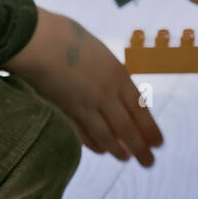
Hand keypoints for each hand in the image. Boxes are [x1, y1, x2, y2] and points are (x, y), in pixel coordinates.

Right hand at [3, 7, 162, 163]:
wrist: (39, 42)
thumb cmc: (67, 36)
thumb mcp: (99, 51)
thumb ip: (109, 71)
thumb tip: (116, 83)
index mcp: (118, 76)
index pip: (140, 109)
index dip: (150, 129)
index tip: (158, 143)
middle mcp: (106, 95)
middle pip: (127, 128)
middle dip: (141, 148)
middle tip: (148, 162)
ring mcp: (86, 106)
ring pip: (107, 136)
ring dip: (118, 150)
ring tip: (125, 158)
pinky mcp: (66, 112)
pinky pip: (84, 134)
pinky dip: (94, 144)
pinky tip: (101, 150)